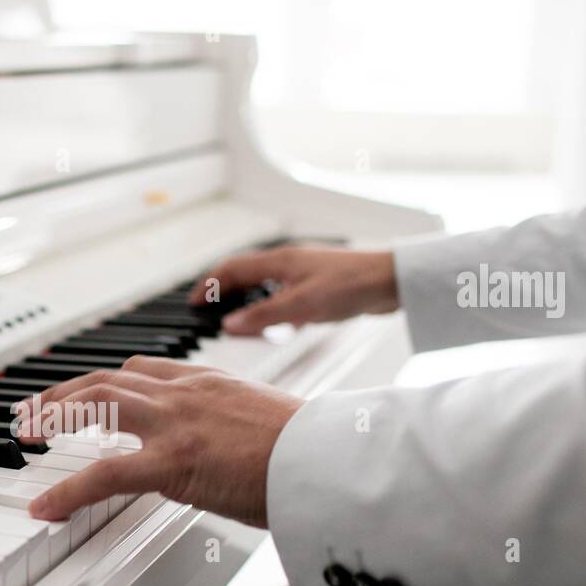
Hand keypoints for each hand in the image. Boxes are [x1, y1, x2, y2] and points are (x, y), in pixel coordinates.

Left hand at [14, 356, 303, 527]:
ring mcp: (177, 424)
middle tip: (34, 410)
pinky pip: (104, 474)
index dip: (104, 382)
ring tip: (25, 435)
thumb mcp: (268, 425)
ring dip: (52, 418)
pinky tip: (45, 507)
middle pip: (107, 380)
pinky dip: (67, 490)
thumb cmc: (314, 452)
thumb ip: (236, 430)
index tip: (84, 393)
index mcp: (211, 383)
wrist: (333, 460)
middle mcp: (187, 393)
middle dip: (62, 392)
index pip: (143, 371)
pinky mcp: (174, 461)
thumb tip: (231, 452)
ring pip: (95, 406)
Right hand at [190, 246, 398, 334]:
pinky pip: (282, 291)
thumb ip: (263, 316)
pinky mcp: (317, 284)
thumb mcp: (300, 306)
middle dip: (221, 289)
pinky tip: (275, 320)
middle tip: (206, 307)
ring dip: (244, 296)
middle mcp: (287, 262)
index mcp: (278, 261)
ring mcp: (302, 272)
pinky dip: (268, 304)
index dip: (208, 285)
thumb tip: (230, 325)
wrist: (391, 281)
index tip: (193, 302)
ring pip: (263, 282)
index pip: (230, 269)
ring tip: (233, 314)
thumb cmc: (352, 285)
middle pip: (243, 272)